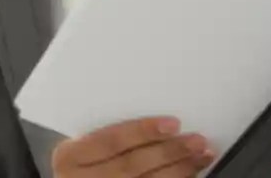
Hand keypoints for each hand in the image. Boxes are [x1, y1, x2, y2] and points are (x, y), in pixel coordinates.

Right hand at [52, 116, 216, 176]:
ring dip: (180, 169)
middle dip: (169, 151)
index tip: (172, 122)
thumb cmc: (78, 159)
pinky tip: (192, 170)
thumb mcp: (79, 142)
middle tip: (196, 138)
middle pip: (132, 165)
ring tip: (201, 153)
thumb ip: (103, 127)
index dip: (142, 131)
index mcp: (69, 157)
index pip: (110, 141)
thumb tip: (149, 101)